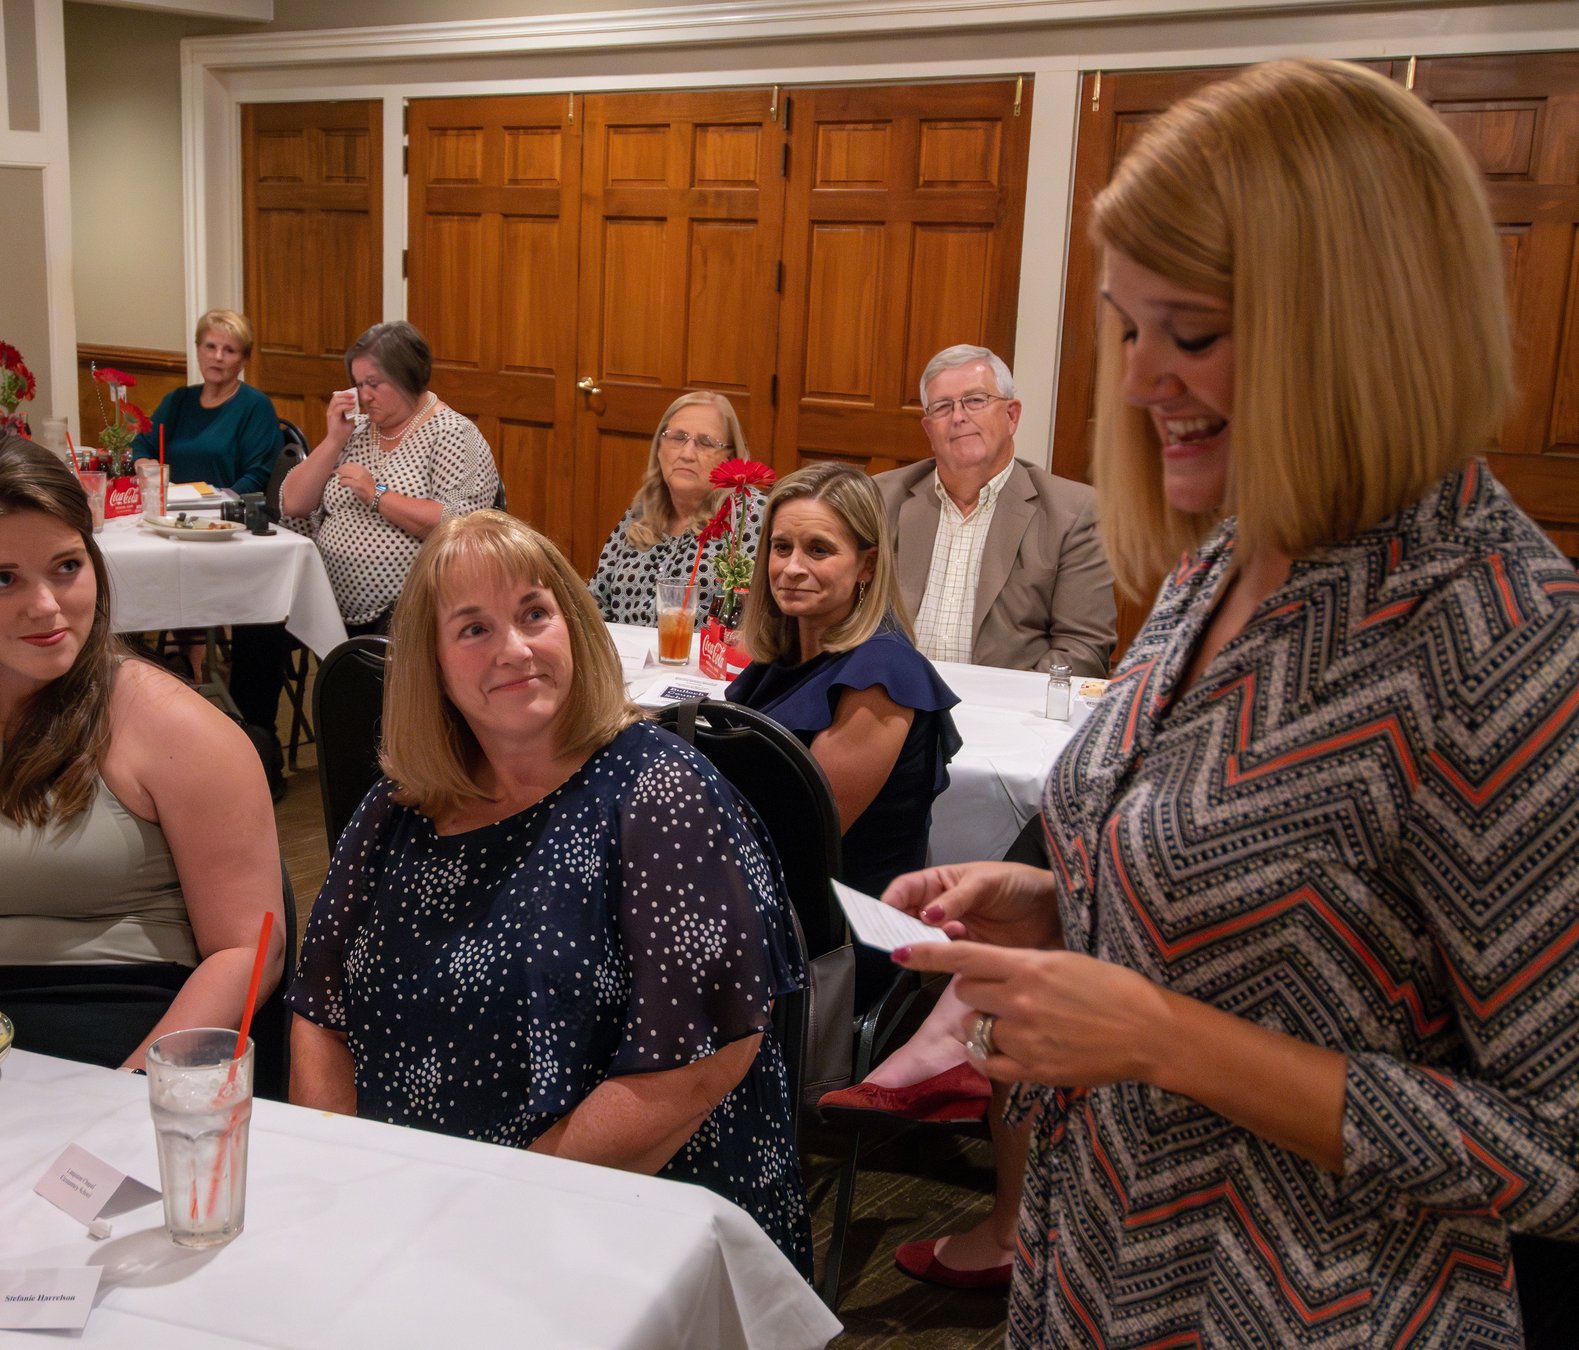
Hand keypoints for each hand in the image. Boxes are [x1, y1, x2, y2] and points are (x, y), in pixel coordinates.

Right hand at [323, 388, 358, 450]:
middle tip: (354, 395)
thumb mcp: (350, 420)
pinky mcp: (332, 417)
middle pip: (336, 396)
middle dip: (346, 394)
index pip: (337, 397)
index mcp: (334, 410)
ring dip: (346, 399)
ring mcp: (331, 413)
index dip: (345, 394)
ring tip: (354, 401)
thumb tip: (357, 407)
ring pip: (337, 400)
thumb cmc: (343, 432)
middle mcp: (331, 410)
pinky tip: (352, 407)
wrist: (337, 441)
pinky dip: (346, 406)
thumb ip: (351, 414)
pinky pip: (339, 407)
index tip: (353, 394)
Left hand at [334, 463, 374, 504]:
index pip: (349, 464)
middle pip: (345, 468)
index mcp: (362, 469)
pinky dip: (342, 484)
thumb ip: (357, 473)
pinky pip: (344, 481)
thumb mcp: (365, 476)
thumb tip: (346, 472)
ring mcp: (358, 477)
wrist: (376, 495)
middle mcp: (360, 471)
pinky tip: (344, 486)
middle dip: (339, 471)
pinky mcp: (355, 484)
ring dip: (341, 478)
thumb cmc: (370, 488)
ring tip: (342, 482)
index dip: (342, 467)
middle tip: (337, 475)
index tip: (340, 470)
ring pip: (343, 474)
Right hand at [881, 860, 1060, 948]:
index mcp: (941, 882)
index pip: (906, 889)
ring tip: (922, 944)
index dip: (890, 900)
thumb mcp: (986, 882)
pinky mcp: (968, 953)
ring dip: (919, 942)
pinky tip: (949, 950)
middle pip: (907, 917)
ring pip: (923, 939)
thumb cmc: (1018, 884)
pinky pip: (945, 957)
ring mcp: (953, 932)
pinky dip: (941, 956)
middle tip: (893, 937)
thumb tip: (927, 915)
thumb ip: (957, 898)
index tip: (880, 914)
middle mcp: (941, 907)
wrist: (1054, 911)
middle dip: (897, 925)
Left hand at [893, 941, 1169, 1089]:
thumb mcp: (1064, 961)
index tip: (899, 951)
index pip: (963, 956)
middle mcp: (1019, 1000)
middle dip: (975, 992)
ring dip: (983, 1025)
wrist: (1147, 1030)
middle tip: (1002, 995)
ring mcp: (1024, 1037)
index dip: (926, 954)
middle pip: (965, 993)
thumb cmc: (1112, 988)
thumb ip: (1021, 966)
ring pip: (973, 1028)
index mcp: (1029, 965)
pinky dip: (989, 1055)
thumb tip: (987, 970)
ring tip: (1017, 1024)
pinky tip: (1008, 1049)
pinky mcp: (1031, 1069)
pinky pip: (986, 1062)